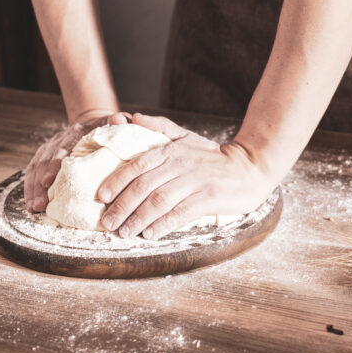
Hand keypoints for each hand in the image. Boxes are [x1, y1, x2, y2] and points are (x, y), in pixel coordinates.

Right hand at [24, 110, 128, 211]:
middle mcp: (59, 139)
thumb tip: (118, 119)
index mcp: (76, 132)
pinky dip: (31, 189)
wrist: (92, 125)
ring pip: (35, 168)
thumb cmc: (108, 130)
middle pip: (45, 161)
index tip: (48, 181)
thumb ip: (118, 122)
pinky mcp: (44, 157)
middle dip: (40, 184)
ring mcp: (49, 148)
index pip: (63, 147)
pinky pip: (32, 174)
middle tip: (41, 204)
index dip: (55, 164)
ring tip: (34, 208)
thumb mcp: (114, 125)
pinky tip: (31, 206)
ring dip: (33, 190)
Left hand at [97, 114, 276, 239]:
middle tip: (107, 223)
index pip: (136, 166)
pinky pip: (180, 213)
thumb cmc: (214, 157)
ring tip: (124, 233)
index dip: (116, 182)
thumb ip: (160, 127)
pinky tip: (150, 235)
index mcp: (171, 151)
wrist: (250, 167)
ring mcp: (195, 181)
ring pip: (158, 202)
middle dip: (121, 207)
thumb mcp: (187, 137)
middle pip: (143, 186)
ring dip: (137, 220)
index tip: (101, 197)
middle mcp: (180, 164)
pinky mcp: (208, 198)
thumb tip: (134, 117)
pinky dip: (162, 225)